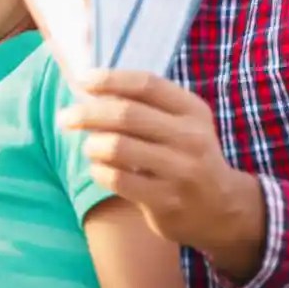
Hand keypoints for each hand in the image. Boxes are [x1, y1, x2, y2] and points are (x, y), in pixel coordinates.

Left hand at [60, 69, 265, 278]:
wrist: (222, 208)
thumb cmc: (186, 154)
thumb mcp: (181, 123)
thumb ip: (145, 103)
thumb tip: (88, 85)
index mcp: (192, 110)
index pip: (146, 84)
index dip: (109, 79)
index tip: (82, 80)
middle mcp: (190, 138)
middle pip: (126, 115)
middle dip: (87, 113)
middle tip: (65, 117)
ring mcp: (181, 171)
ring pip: (118, 147)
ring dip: (92, 145)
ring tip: (90, 147)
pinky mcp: (167, 201)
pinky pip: (117, 180)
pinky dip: (99, 171)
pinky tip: (99, 169)